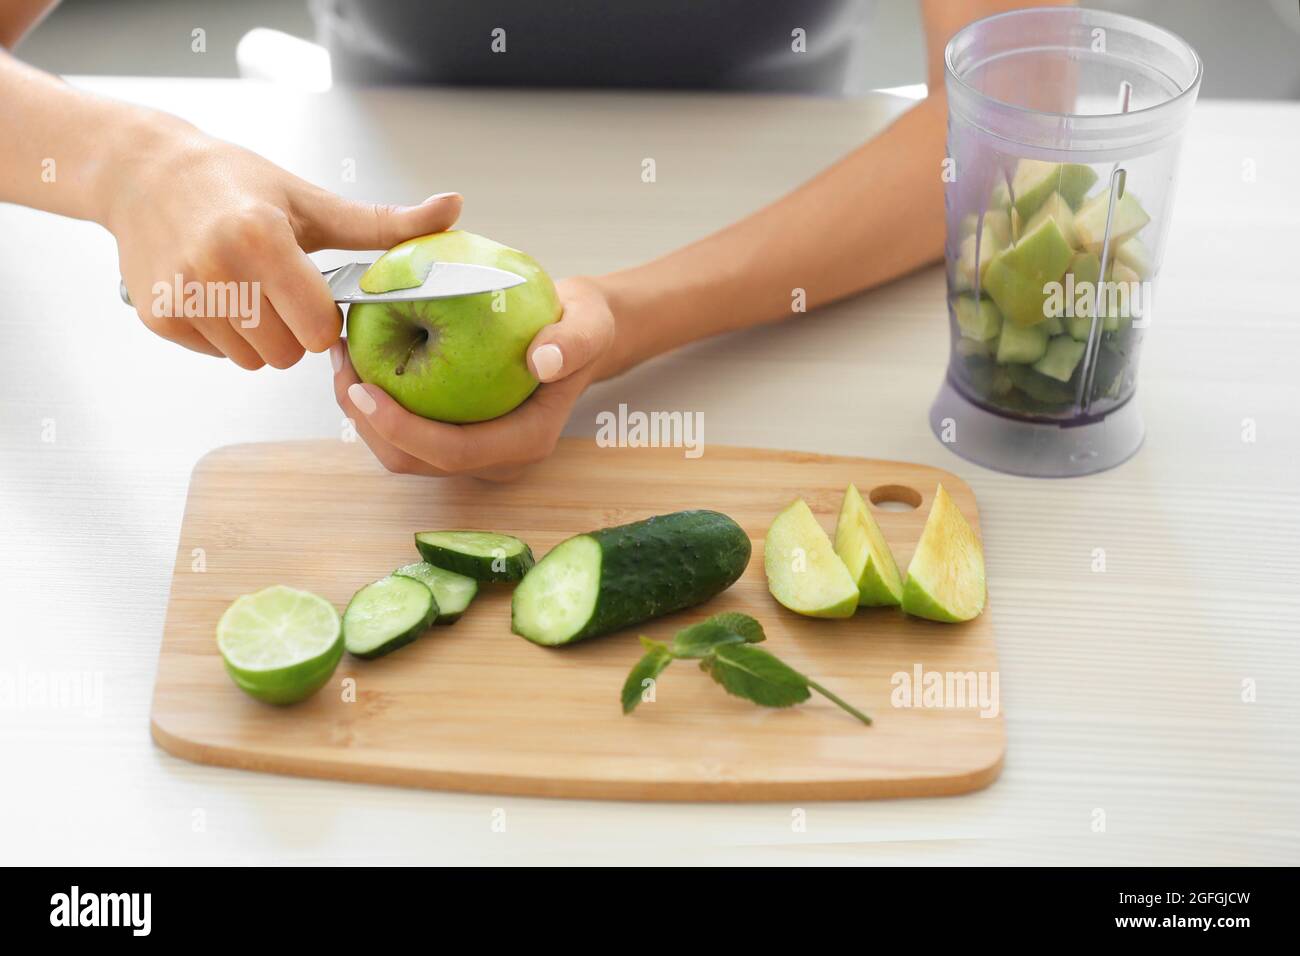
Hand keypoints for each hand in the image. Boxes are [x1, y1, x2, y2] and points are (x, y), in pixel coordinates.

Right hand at [108, 123, 461, 368]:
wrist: (145, 174)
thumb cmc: (239, 186)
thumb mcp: (313, 202)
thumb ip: (384, 223)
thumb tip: (454, 208)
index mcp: (259, 239)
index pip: (319, 330)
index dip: (326, 317)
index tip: (316, 290)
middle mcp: (213, 269)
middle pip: (288, 354)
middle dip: (295, 331)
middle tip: (280, 288)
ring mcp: (181, 298)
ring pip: (255, 362)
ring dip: (262, 336)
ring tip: (248, 287)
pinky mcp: (159, 318)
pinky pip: (220, 356)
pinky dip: (225, 334)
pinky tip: (215, 292)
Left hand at [332, 276, 616, 480]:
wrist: (577, 333)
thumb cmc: (582, 326)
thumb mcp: (590, 323)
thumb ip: (573, 342)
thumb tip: (542, 361)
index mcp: (525, 441)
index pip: (453, 451)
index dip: (402, 429)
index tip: (362, 388)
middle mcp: (495, 458)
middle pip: (415, 462)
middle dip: (366, 424)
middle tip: (338, 367)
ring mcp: (473, 451)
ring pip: (401, 453)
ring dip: (361, 415)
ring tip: (340, 359)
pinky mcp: (455, 435)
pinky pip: (404, 433)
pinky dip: (374, 404)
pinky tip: (358, 360)